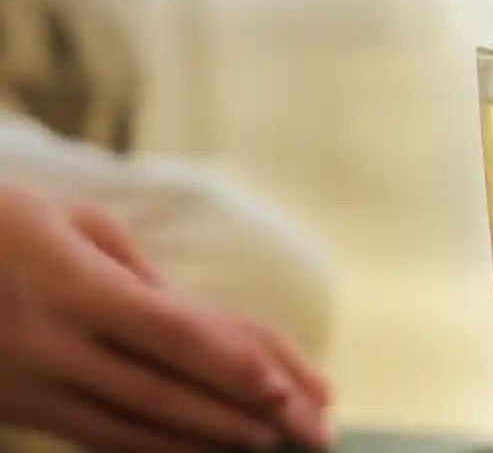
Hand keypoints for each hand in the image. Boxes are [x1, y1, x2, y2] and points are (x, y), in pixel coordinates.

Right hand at [0, 183, 330, 451]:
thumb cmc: (7, 222)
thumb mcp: (75, 223)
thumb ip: (139, 274)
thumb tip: (200, 325)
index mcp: (77, 287)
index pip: (172, 333)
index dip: (230, 363)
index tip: (283, 388)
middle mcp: (56, 344)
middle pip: (165, 389)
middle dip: (240, 413)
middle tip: (303, 431)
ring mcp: (33, 383)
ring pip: (134, 423)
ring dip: (205, 438)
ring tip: (265, 444)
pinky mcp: (19, 407)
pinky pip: (97, 435)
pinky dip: (153, 446)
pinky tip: (196, 450)